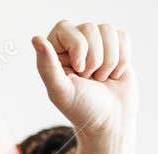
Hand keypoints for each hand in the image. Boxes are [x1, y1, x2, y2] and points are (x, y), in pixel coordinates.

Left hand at [33, 21, 134, 144]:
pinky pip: (122, 36)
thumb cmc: (83, 109)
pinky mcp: (116, 47)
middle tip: (89, 79)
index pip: (64, 27)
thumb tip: (35, 38)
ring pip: (108, 30)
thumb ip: (47, 66)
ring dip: (109, 61)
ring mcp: (96, 44)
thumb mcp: (61, 91)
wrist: (111, 122)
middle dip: (94, 59)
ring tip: (101, 78)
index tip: (78, 70)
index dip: (77, 46)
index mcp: (55, 52)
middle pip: (90, 28)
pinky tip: (114, 75)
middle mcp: (74, 44)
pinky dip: (122, 60)